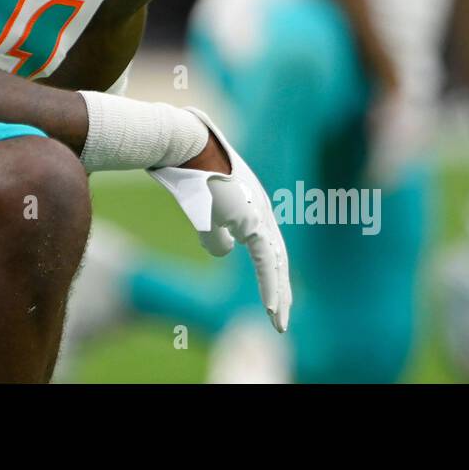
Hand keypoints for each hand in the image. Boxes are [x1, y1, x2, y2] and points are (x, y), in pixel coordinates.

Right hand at [149, 108, 291, 331]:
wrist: (185, 148)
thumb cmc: (190, 175)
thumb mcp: (202, 210)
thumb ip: (214, 232)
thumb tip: (224, 251)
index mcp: (252, 207)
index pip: (268, 246)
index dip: (271, 273)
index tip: (273, 299)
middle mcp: (262, 211)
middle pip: (278, 257)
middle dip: (282, 290)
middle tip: (282, 319)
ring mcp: (259, 213)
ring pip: (276, 262)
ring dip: (279, 294)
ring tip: (279, 321)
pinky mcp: (252, 219)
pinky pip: (267, 260)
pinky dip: (270, 285)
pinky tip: (272, 306)